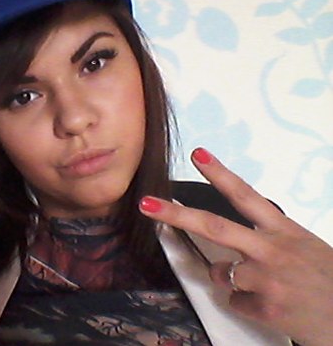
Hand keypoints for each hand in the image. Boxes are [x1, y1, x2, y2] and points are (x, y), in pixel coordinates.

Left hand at [139, 147, 332, 345]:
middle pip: (215, 226)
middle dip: (176, 214)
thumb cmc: (328, 280)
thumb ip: (267, 240)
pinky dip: (246, 304)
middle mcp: (271, 249)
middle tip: (146, 203)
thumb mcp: (304, 247)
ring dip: (229, 278)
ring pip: (219, 272)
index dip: (220, 173)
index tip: (197, 153)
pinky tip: (272, 307)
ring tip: (263, 287)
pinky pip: (235, 301)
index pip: (246, 195)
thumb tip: (231, 250)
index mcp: (284, 230)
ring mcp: (267, 279)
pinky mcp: (266, 307)